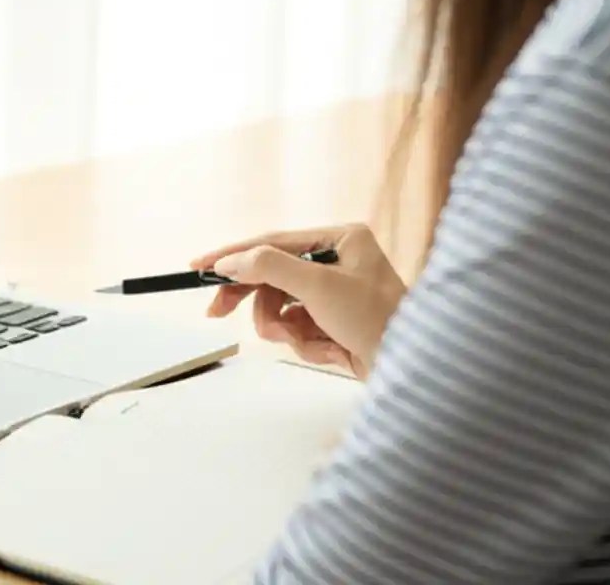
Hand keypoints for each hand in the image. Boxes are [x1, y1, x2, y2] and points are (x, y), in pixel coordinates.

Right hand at [190, 224, 405, 379]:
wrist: (410, 371)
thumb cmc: (375, 320)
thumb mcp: (318, 286)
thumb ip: (269, 267)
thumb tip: (229, 262)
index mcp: (340, 238)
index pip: (273, 241)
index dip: (233, 255)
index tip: (199, 267)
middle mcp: (338, 260)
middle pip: (273, 275)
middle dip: (257, 301)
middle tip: (216, 313)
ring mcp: (336, 293)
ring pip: (281, 306)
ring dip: (284, 328)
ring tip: (300, 340)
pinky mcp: (335, 322)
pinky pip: (298, 328)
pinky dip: (305, 342)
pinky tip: (328, 351)